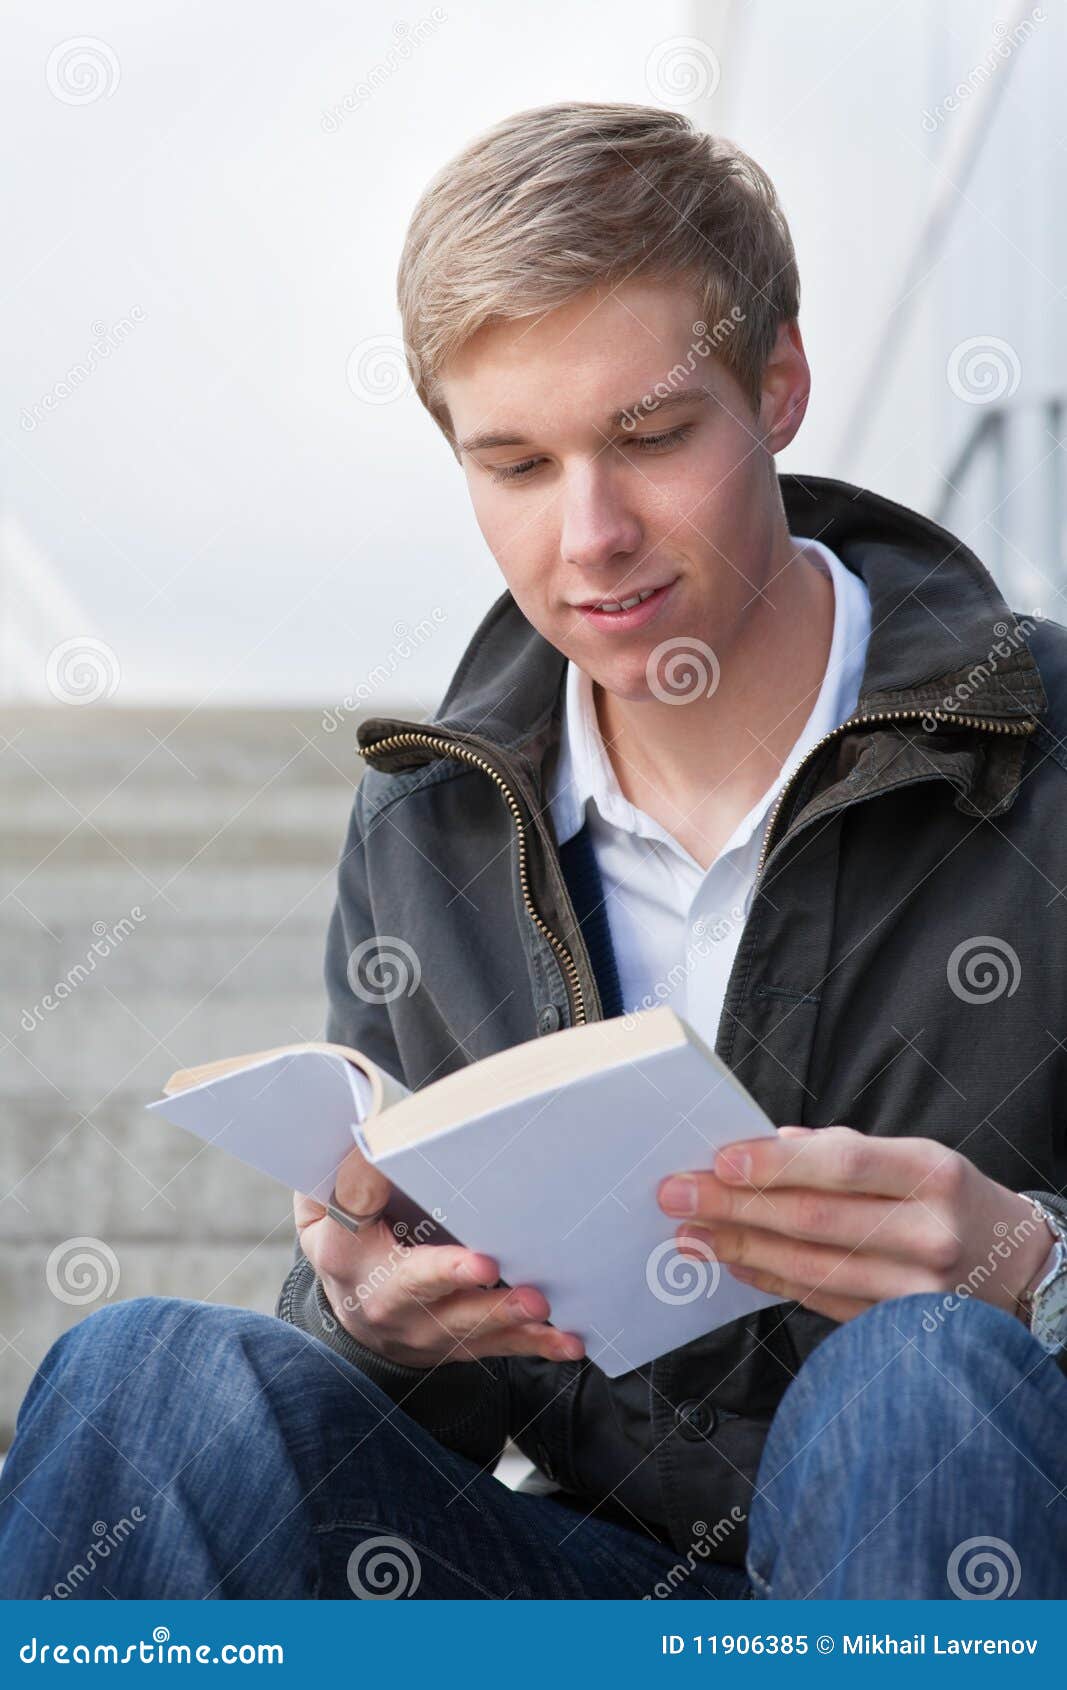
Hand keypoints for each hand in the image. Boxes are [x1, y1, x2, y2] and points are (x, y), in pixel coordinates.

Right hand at [295, 1142, 584, 1368]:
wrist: (352, 1309)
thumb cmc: (349, 1237)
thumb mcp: (327, 1206)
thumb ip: (348, 1176)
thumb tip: (380, 1136)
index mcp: (346, 1249)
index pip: (355, 1213)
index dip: (369, 1186)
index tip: (395, 1172)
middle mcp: (383, 1297)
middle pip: (416, 1286)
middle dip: (452, 1276)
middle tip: (485, 1266)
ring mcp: (423, 1329)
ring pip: (464, 1324)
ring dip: (504, 1314)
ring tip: (539, 1304)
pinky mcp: (458, 1345)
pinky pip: (498, 1346)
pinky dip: (535, 1343)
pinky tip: (567, 1340)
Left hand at [657, 1124, 1052, 1323]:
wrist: (1018, 1269)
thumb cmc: (951, 1199)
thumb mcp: (916, 1156)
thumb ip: (842, 1149)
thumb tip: (767, 1144)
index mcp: (933, 1174)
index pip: (844, 1164)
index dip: (777, 1163)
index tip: (720, 1161)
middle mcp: (929, 1234)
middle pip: (814, 1221)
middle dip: (735, 1207)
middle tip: (677, 1195)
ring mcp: (915, 1292)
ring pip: (809, 1268)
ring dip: (738, 1249)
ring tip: (690, 1233)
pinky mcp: (897, 1330)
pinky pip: (818, 1301)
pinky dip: (769, 1279)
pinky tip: (733, 1262)